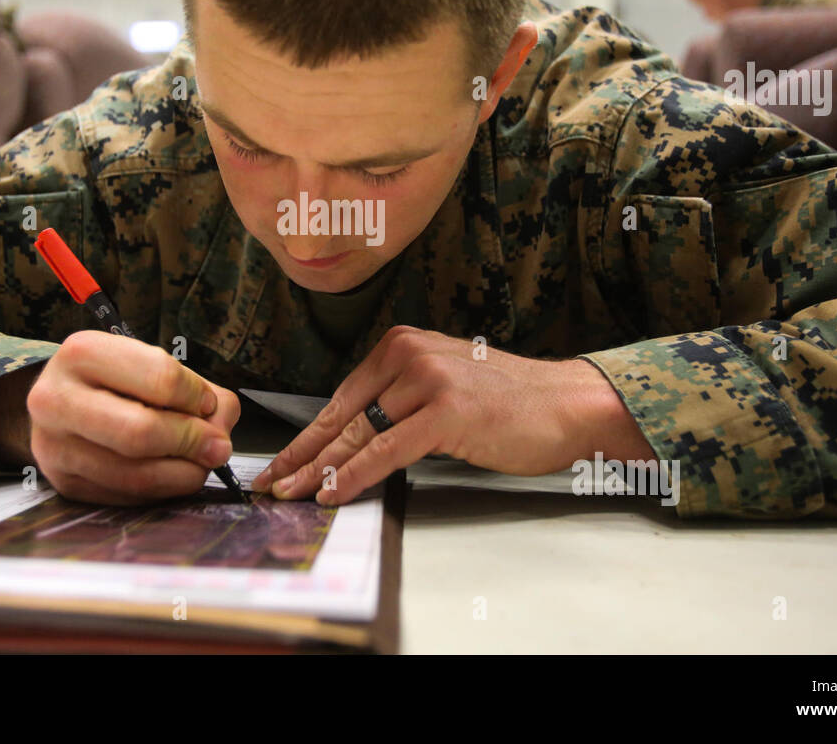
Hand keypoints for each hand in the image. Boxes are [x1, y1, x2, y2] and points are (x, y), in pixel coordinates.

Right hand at [24, 331, 239, 503]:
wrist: (61, 403)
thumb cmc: (117, 381)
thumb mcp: (152, 365)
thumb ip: (198, 392)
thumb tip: (218, 438)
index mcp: (83, 353)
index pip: (159, 377)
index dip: (196, 396)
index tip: (208, 404)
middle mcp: (56, 399)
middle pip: (140, 432)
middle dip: (191, 441)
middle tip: (218, 446)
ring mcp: (54, 447)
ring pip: (135, 474)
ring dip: (184, 474)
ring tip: (200, 463)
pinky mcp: (64, 484)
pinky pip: (127, 496)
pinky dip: (162, 490)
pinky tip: (171, 475)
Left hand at [251, 326, 649, 504]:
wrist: (566, 402)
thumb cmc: (509, 401)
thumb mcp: (443, 385)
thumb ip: (399, 400)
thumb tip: (351, 440)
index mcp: (403, 344)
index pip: (342, 397)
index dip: (308, 435)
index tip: (281, 460)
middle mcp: (409, 353)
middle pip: (342, 414)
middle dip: (302, 454)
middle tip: (270, 481)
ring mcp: (427, 379)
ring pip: (359, 434)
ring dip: (319, 469)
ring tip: (291, 493)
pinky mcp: (445, 411)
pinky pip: (385, 450)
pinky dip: (354, 475)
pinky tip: (331, 491)